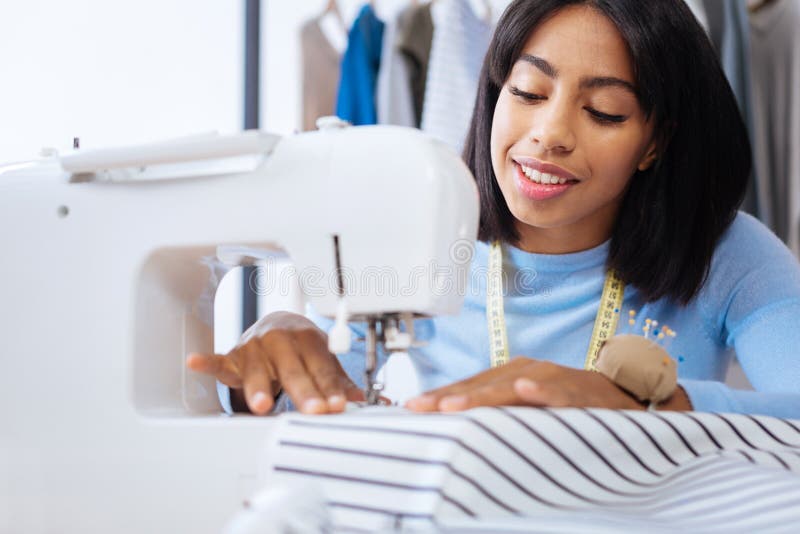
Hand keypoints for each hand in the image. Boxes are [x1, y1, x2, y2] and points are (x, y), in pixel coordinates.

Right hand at [186, 311, 363, 414]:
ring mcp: (255, 347)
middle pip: (292, 369)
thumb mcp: (323, 358)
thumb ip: (338, 380)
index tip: (337, 405)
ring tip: (261, 405)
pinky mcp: (232, 356)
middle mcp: (281, 340)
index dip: (329, 387)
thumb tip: (359, 399)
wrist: (276, 324)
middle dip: (303, 391)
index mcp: (308, 339)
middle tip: (313, 410)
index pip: (320, 366)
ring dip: (258, 386)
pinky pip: (217, 358)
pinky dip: (206, 362)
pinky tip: (195, 362)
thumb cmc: (302, 346)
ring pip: (257, 368)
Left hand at [405, 356, 690, 411]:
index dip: (441, 396)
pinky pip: (563, 392)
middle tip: (421, 409)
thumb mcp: (529, 415)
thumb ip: (498, 420)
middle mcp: (531, 372)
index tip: (411, 409)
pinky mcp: (586, 393)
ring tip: (454, 406)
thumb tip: (457, 436)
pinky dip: (545, 392)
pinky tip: (527, 392)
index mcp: (514, 376)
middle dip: (450, 396)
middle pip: (483, 384)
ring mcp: (557, 380)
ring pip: (514, 386)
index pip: (471, 386)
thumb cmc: (571, 411)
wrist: (630, 403)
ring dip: (483, 395)